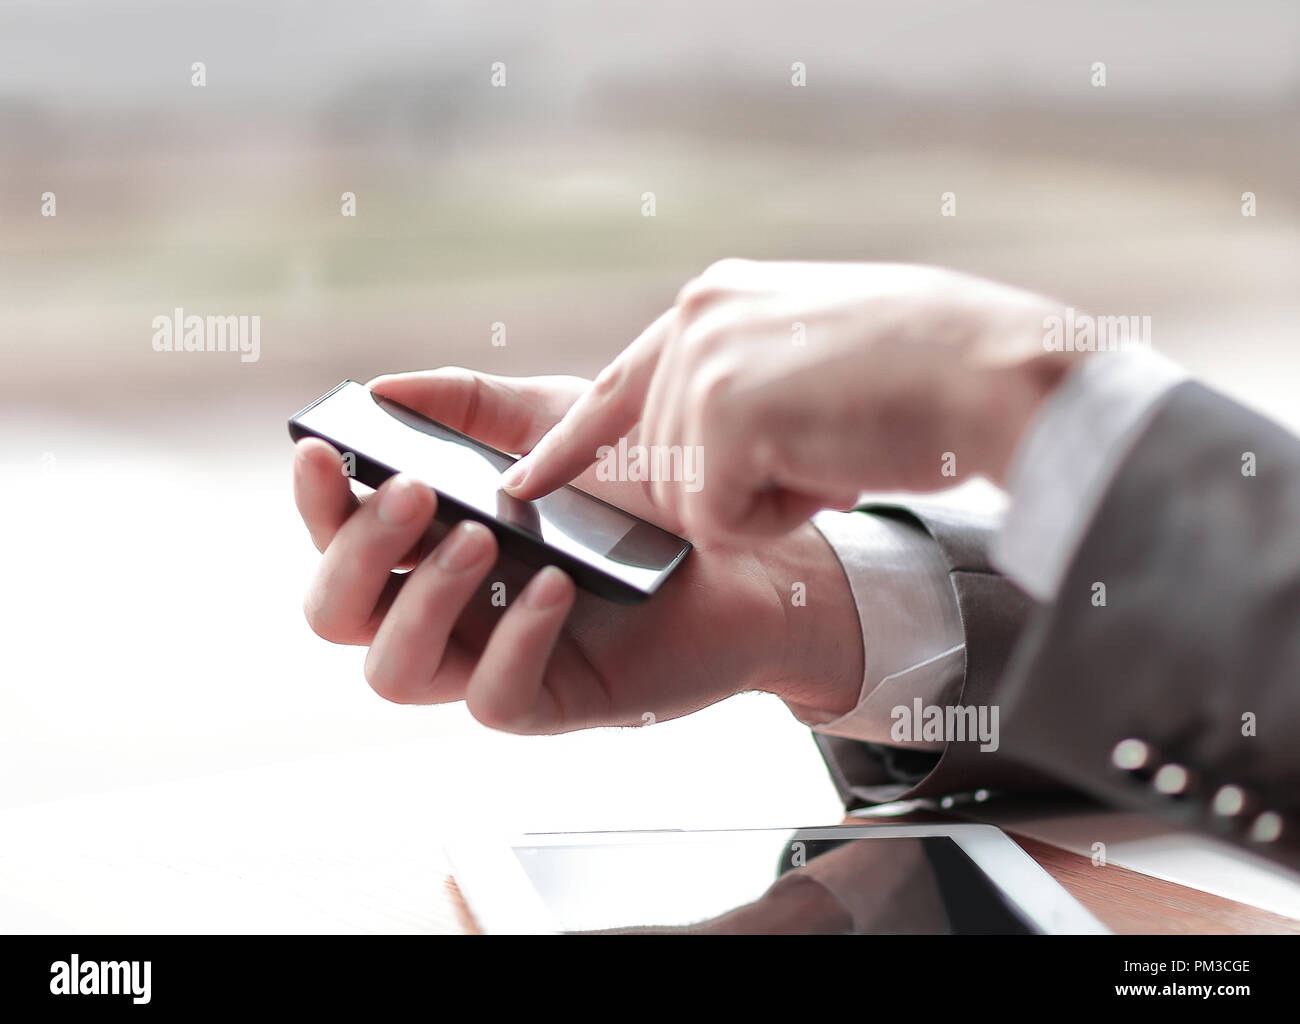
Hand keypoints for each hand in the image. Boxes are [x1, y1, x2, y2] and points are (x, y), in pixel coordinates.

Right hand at [293, 368, 864, 730]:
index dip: (318, 502)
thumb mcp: (553, 427)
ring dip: (422, 600)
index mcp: (428, 547)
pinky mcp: (552, 701)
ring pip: (394, 672)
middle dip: (356, 553)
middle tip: (413, 491)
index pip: (337, 540)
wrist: (745, 550)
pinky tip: (556, 583)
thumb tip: (381, 387)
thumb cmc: (640, 489)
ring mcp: (491, 660)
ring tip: (481, 537)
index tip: (323, 448)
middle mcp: (445, 611)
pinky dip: (514, 638)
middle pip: (337, 614)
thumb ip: (469, 406)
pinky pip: (494, 699)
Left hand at [501, 260, 1075, 542]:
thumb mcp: (813, 354)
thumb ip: (742, 381)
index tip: (523, 485)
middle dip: (732, 492)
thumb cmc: (931, 372)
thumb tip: (701, 447)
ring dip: (767, 504)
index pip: (616, 387)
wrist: (997, 372)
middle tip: (822, 457)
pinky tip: (835, 471)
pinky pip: (720, 523)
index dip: (570, 447)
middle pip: (657, 465)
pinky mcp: (721, 416)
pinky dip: (782, 521)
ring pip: (692, 501)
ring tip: (838, 453)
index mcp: (716, 301)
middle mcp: (694, 321)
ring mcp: (702, 364)